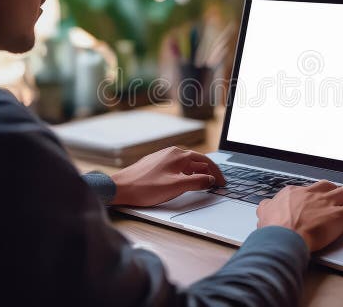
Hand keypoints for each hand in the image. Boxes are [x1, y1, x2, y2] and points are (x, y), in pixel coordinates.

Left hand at [110, 146, 225, 206]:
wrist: (119, 188)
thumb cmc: (144, 188)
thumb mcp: (176, 187)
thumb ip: (197, 182)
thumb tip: (211, 180)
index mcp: (178, 156)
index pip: (205, 161)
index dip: (216, 172)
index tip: (222, 182)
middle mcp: (171, 153)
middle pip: (196, 161)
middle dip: (208, 172)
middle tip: (216, 184)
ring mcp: (162, 158)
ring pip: (186, 164)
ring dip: (197, 173)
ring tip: (204, 184)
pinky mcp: (155, 165)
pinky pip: (176, 167)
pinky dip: (186, 174)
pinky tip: (184, 183)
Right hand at [256, 180, 342, 251]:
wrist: (284, 238)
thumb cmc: (275, 229)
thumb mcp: (264, 213)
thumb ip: (267, 207)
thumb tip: (265, 207)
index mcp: (294, 193)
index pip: (307, 189)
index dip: (312, 197)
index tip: (312, 205)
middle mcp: (311, 194)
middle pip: (328, 185)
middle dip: (332, 192)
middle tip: (333, 202)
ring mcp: (326, 203)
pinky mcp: (337, 216)